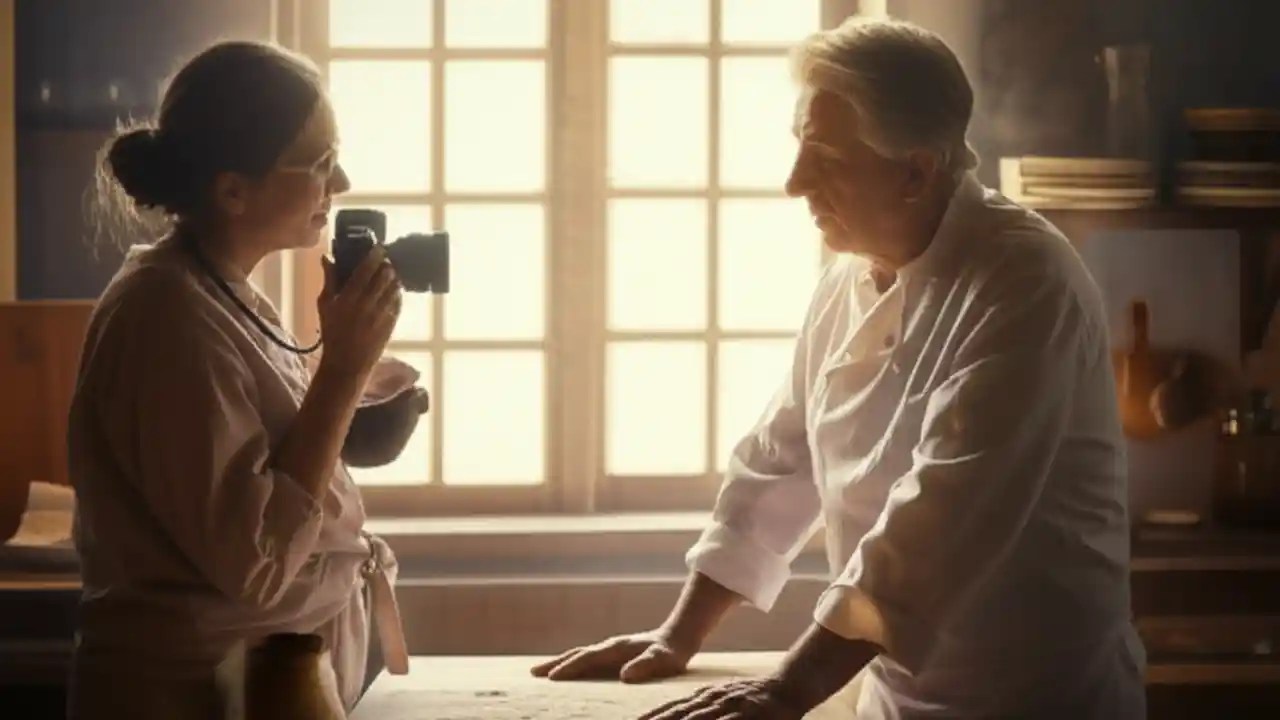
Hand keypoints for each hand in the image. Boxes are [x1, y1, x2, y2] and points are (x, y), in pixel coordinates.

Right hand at [317, 248, 401, 379]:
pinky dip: (397, 292)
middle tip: (385, 260)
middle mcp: (368, 304)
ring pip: (395, 286)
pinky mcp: (392, 322)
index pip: (367, 269)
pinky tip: (392, 289)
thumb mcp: (325, 306)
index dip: (376, 255)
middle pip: (385, 275)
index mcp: (349, 298)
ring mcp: (382, 313)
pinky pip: (399, 300)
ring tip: (390, 273)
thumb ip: (329, 280)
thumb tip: (327, 257)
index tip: (380, 247)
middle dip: (387, 264)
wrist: (348, 362)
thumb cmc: (332, 332)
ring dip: (393, 277)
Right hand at [530, 629, 695, 682]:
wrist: (678, 637)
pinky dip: (571, 663)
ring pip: (579, 655)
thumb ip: (646, 667)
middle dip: (555, 663)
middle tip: (533, 673)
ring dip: (559, 662)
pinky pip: (586, 658)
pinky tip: (565, 670)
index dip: (570, 667)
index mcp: (616, 648)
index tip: (552, 677)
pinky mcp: (612, 654)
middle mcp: (609, 646)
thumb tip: (625, 676)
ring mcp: (609, 649)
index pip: (588, 658)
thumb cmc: (671, 653)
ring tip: (540, 671)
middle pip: (576, 654)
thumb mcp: (663, 661)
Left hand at [636, 677, 809, 719]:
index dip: (653, 716)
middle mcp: (713, 700)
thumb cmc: (753, 699)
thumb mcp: (724, 701)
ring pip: (697, 719)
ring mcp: (729, 706)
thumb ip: (703, 710)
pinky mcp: (747, 714)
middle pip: (679, 714)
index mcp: (705, 697)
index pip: (673, 708)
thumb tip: (682, 715)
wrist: (787, 687)